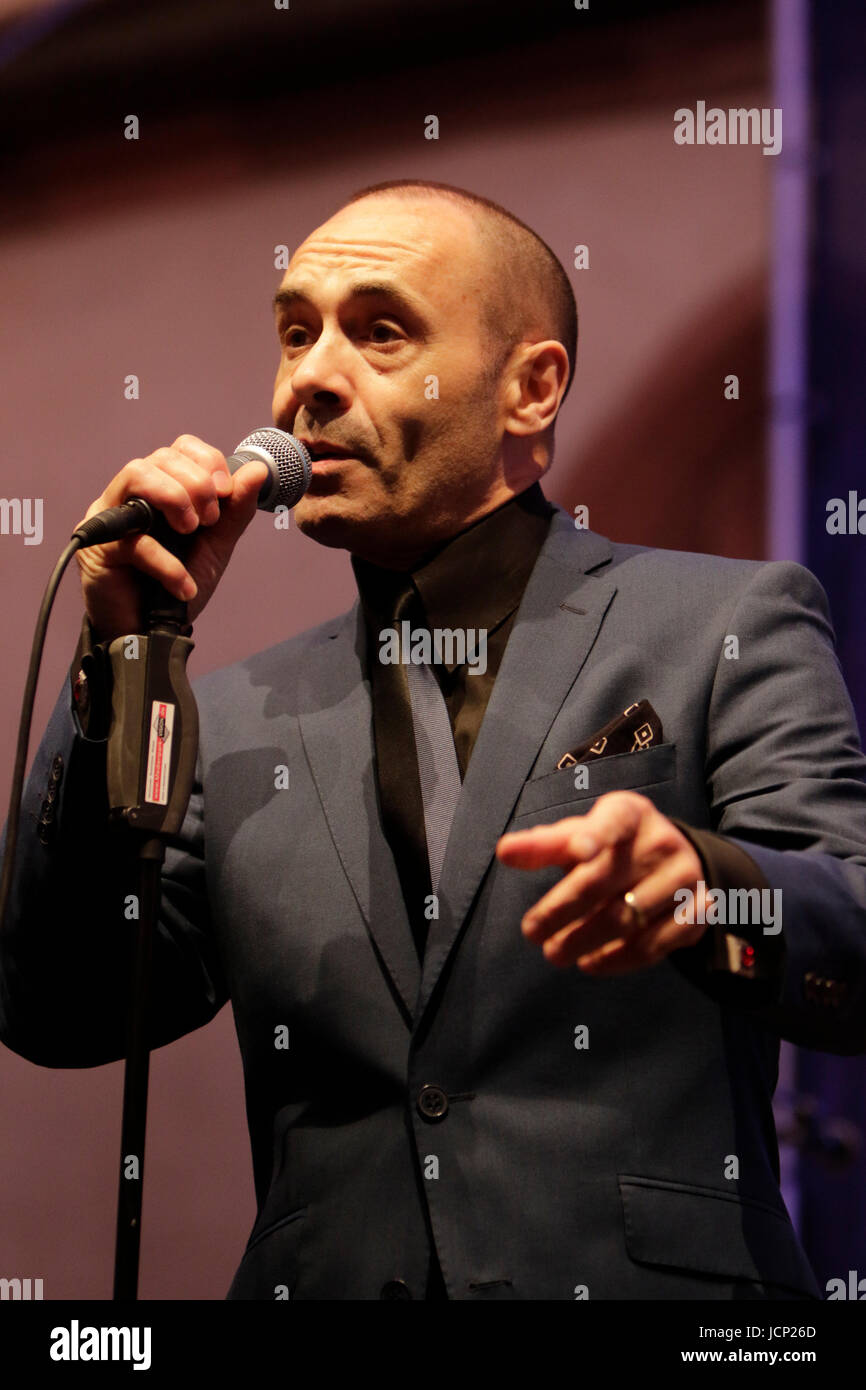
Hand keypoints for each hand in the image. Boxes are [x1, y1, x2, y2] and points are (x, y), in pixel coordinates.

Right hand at [73, 434, 269, 642]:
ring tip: (191, 531)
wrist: (153, 636)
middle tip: (209, 521)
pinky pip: (134, 540)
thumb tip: (258, 470)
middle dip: (195, 483)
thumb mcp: (216, 546)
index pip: (180, 448)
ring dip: (174, 497)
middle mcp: (130, 496)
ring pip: (137, 474)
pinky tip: (182, 586)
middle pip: (160, 457)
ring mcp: (109, 518)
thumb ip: (236, 510)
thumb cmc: (178, 588)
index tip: (225, 493)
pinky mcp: (98, 548)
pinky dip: (167, 564)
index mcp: (161, 489)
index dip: (208, 462)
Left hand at [496, 791, 705, 975]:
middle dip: (562, 910)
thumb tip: (504, 851)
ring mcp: (685, 875)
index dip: (596, 835)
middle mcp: (662, 841)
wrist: (674, 860)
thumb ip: (543, 845)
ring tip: (556, 953)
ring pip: (627, 918)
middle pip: (605, 881)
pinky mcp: (699, 910)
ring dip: (586, 940)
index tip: (580, 850)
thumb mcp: (581, 835)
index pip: (612, 821)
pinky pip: (655, 944)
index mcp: (630, 813)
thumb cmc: (612, 846)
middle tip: (533, 934)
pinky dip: (618, 959)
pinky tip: (593, 963)